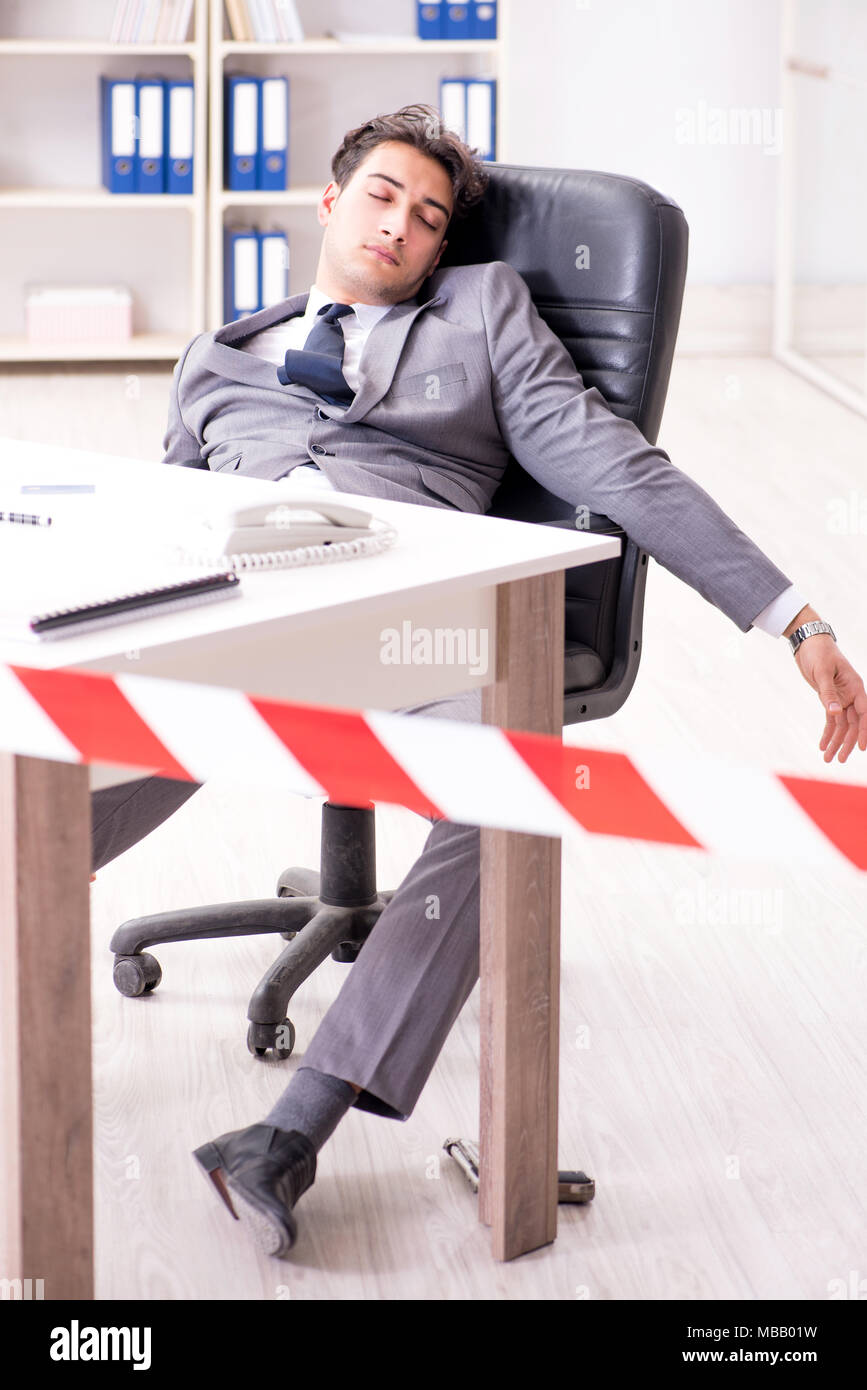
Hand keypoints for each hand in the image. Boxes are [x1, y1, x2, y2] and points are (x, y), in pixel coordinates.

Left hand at [794, 635, 866, 762]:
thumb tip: (834, 713)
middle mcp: (851, 695)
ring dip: (835, 742)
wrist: (809, 642)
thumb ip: (828, 693)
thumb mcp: (822, 672)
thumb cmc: (819, 652)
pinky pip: (831, 720)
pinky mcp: (829, 699)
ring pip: (841, 725)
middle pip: (853, 723)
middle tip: (841, 759)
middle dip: (847, 742)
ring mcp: (841, 698)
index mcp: (855, 686)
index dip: (864, 731)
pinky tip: (822, 746)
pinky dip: (827, 733)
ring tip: (828, 759)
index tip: (861, 747)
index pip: (864, 713)